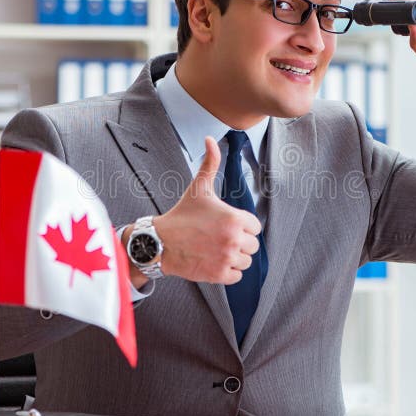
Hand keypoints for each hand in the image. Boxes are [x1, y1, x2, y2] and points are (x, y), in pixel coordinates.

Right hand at [151, 136, 260, 284]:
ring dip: (234, 257)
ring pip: (246, 261)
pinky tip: (213, 260)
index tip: (225, 224)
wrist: (160, 243)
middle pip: (252, 245)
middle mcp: (233, 239)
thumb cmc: (182, 215)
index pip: (255, 227)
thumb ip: (210, 163)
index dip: (241, 225)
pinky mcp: (219, 275)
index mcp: (234, 219)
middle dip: (239, 242)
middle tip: (219, 237)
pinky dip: (227, 271)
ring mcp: (226, 259)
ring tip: (215, 249)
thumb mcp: (198, 189)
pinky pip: (237, 276)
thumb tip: (210, 139)